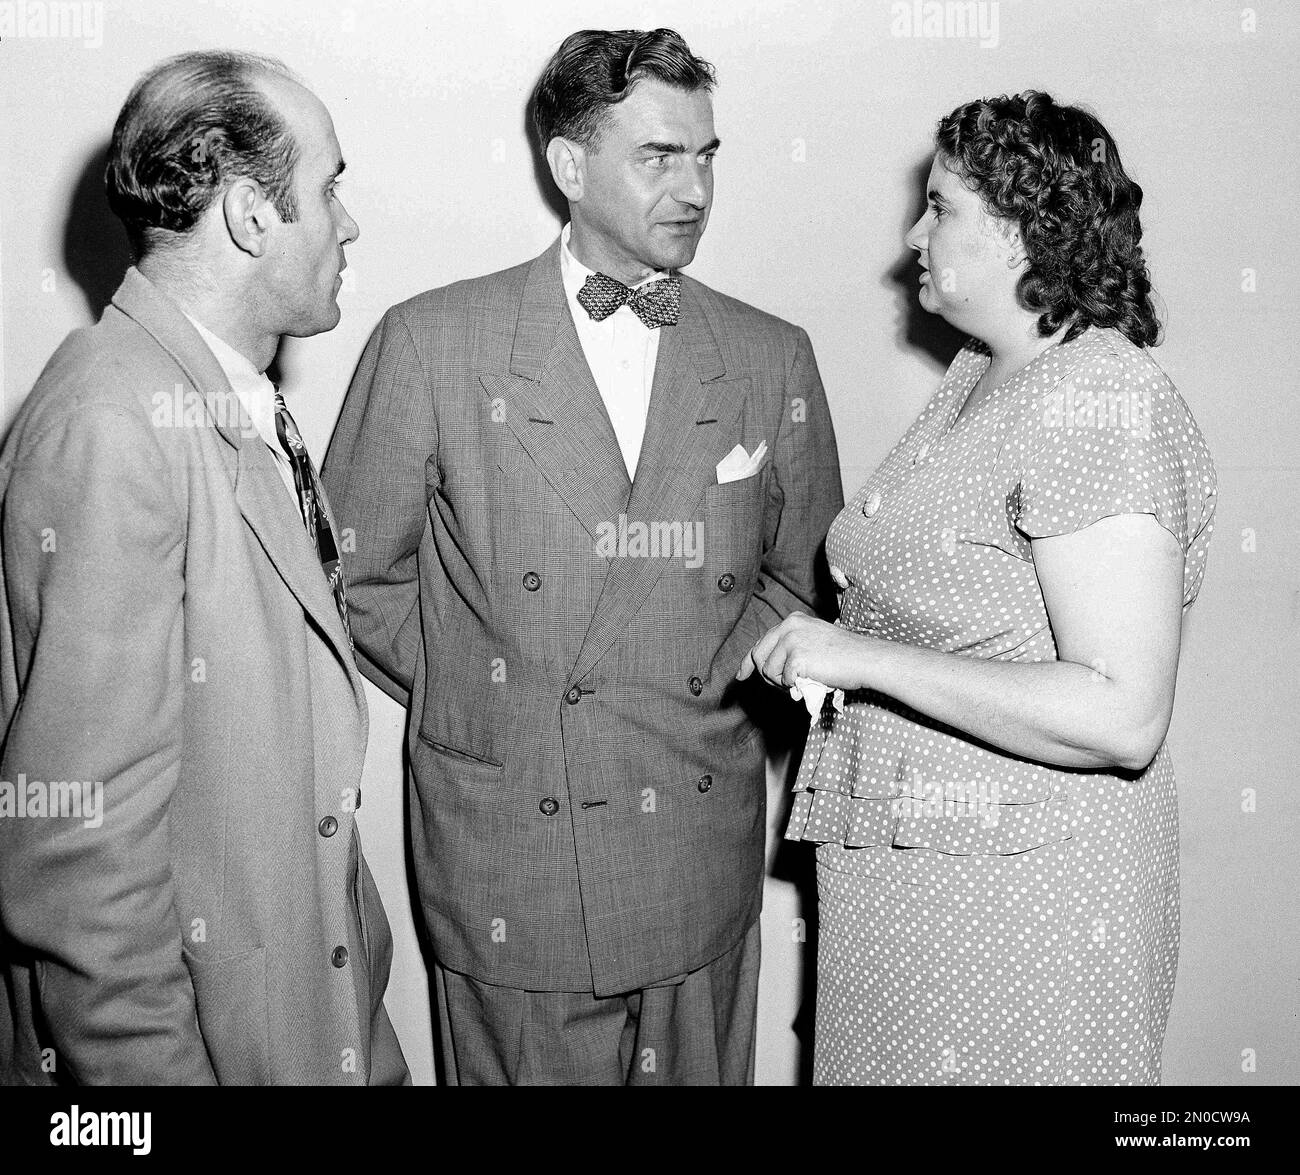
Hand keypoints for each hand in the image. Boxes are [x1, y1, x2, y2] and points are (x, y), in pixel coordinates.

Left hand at [736, 611, 875, 691]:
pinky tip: (810, 679)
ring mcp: (792, 640)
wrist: (865, 659)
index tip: (741, 676)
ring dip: (783, 683)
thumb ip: (790, 647)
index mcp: (792, 621)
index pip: (761, 643)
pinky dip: (795, 686)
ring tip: (803, 680)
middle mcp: (788, 626)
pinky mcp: (796, 656)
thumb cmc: (844, 655)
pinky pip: (784, 680)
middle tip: (785, 686)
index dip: (748, 663)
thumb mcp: (813, 641)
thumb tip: (766, 666)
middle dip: (768, 677)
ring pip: (769, 672)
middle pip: (760, 659)